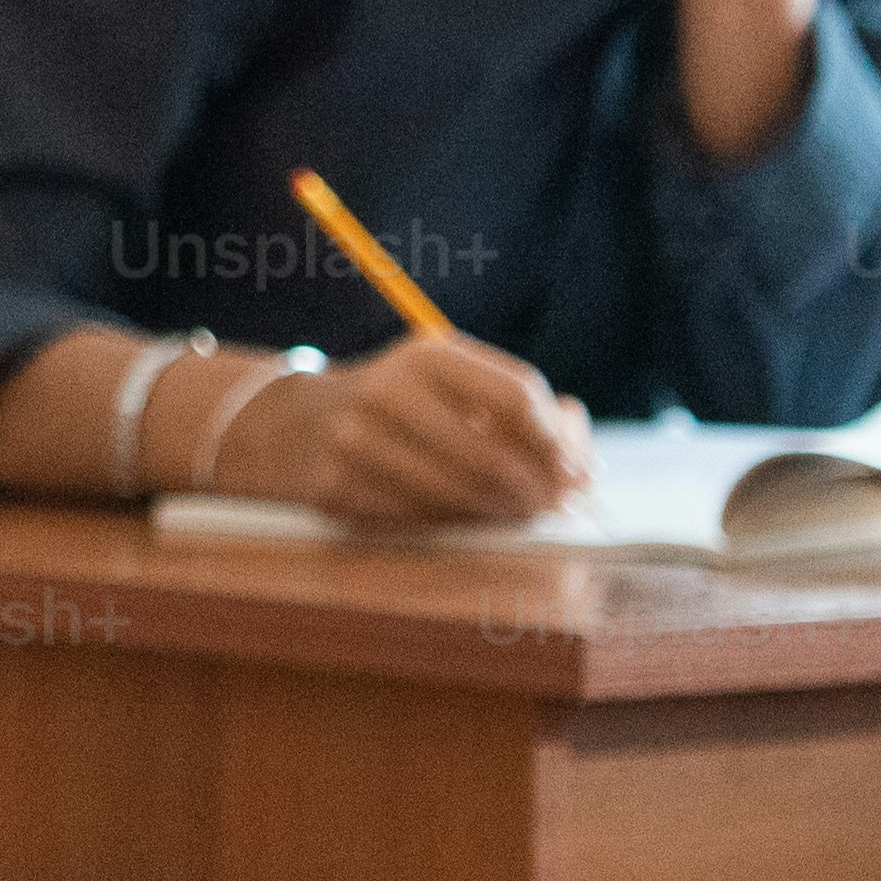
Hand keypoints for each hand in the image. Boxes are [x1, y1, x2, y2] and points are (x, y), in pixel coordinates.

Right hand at [209, 330, 595, 528]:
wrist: (297, 427)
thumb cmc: (405, 408)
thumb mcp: (451, 385)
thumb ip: (522, 414)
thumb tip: (583, 467)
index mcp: (426, 355)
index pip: (516, 394)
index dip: (555, 440)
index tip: (574, 468)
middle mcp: (387, 391)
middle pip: (492, 456)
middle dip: (534, 492)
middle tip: (550, 507)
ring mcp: (355, 443)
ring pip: (458, 497)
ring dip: (498, 515)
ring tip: (512, 514)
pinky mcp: (336, 490)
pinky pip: (419, 520)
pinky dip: (450, 524)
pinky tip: (456, 516)